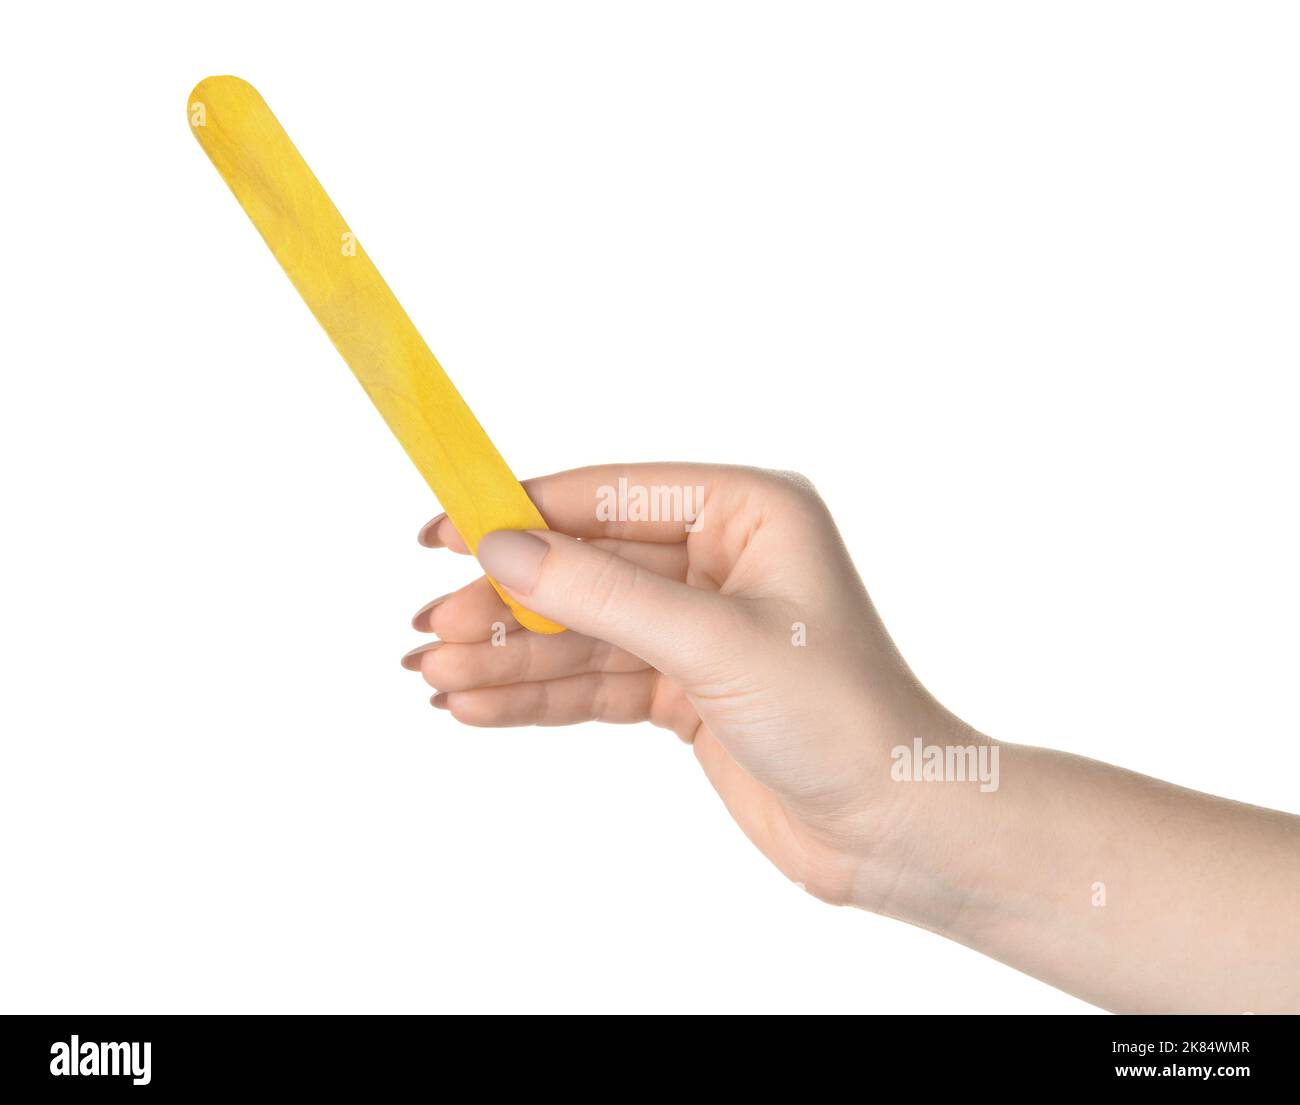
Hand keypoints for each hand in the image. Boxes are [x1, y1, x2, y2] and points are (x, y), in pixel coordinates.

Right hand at [403, 463, 972, 906]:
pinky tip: (475, 705)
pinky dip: (537, 696)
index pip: (610, 497)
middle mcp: (718, 560)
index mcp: (746, 512)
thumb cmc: (842, 716)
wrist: (894, 827)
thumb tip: (500, 549)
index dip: (520, 512)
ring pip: (581, 632)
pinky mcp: (682, 688)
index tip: (442, 529)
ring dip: (508, 657)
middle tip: (428, 629)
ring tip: (433, 677)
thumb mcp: (714, 643)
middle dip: (506, 605)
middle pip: (584, 569)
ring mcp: (696, 627)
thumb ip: (602, 594)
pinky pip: (594, 681)